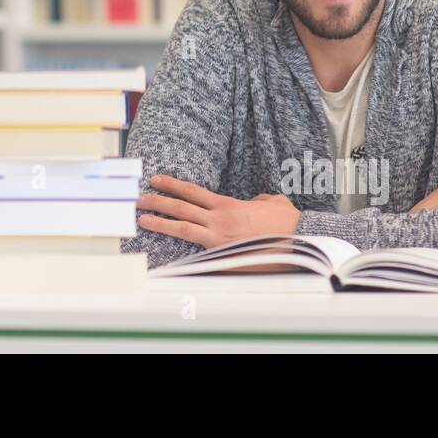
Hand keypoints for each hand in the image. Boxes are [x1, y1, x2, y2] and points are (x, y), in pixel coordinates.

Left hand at [136, 175, 300, 249]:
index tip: (156, 180)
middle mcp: (218, 220)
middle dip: (157, 201)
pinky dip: (178, 251)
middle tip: (138, 198)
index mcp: (228, 205)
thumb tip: (255, 201)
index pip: (192, 191)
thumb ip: (259, 199)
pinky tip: (163, 252)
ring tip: (141, 219)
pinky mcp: (221, 257)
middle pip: (180, 207)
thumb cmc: (288, 224)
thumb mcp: (273, 202)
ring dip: (159, 222)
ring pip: (181, 228)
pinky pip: (195, 252)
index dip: (172, 185)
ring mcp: (218, 239)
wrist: (299, 243)